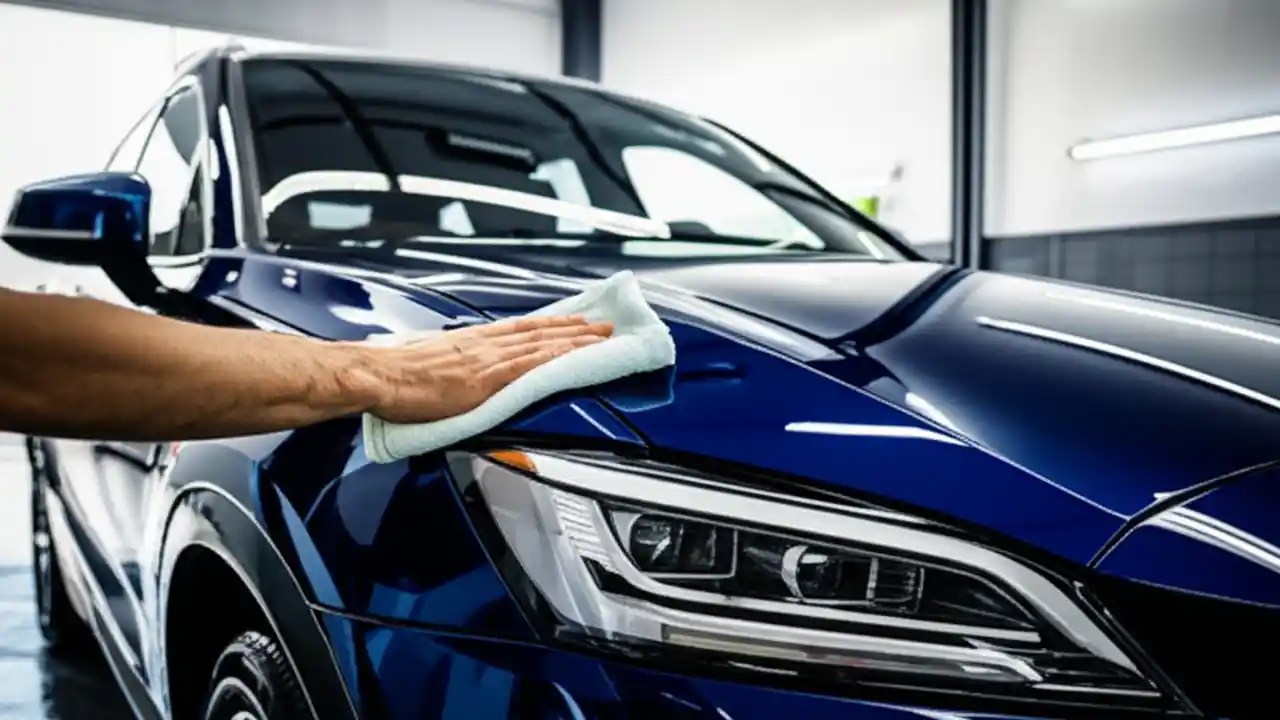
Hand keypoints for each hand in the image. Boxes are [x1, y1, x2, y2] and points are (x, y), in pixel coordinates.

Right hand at [360, 315, 612, 422]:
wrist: (377, 375)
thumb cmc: (393, 372)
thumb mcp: (427, 359)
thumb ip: (450, 362)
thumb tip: (456, 369)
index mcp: (470, 340)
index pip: (520, 328)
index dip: (551, 324)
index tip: (573, 321)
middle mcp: (483, 344)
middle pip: (539, 333)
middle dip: (574, 329)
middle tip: (604, 326)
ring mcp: (486, 360)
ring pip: (541, 346)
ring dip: (575, 342)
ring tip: (602, 339)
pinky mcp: (484, 380)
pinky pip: (528, 367)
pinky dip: (554, 360)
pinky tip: (574, 358)